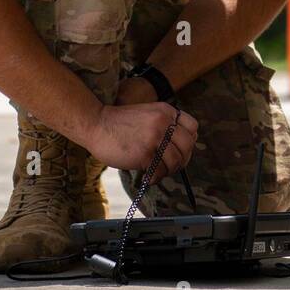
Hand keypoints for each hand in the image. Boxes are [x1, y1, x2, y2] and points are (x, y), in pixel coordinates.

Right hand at [82, 101, 198, 184]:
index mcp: (166, 111)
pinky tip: (148, 177)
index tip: (179, 149)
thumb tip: (181, 149)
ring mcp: (154, 137)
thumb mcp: (148, 115)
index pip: (193, 127)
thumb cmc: (119, 123)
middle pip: (188, 145)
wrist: (96, 123)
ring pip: (176, 160)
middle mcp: (163, 122)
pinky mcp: (145, 153)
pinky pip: (160, 171)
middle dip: (182, 159)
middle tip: (171, 165)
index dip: (188, 141)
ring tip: (158, 172)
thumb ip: (164, 126)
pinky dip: (156, 178)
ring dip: (169, 170)